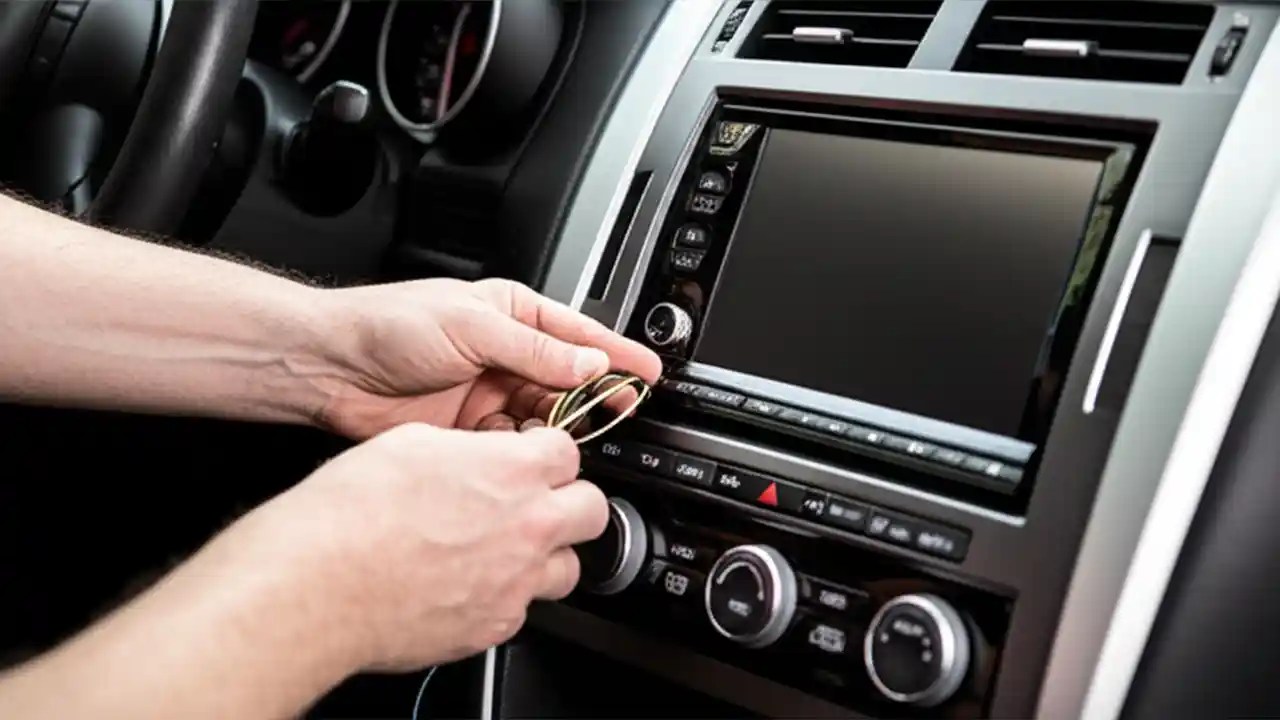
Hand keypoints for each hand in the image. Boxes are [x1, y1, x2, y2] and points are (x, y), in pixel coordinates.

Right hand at [238, 422, 602, 672]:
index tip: (532, 458)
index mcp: (513, 471)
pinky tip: (467, 584)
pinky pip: (521, 609)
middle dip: (567, 501)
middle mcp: (528, 526)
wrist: (318, 583)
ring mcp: (515, 582)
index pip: (568, 452)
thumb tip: (476, 455)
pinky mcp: (493, 625)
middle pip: (591, 510)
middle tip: (536, 502)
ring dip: (546, 554)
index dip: (546, 453)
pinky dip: (504, 596)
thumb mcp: (410, 443)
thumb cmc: (351, 511)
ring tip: (506, 549)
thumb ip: (466, 450)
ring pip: (567, 568)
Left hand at [314, 278, 661, 438]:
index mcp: (511, 315)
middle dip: (592, 398)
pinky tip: (518, 450)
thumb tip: (586, 365)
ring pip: (542, 417)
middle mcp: (503, 354)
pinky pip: (509, 444)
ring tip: (558, 435)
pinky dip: (518, 450)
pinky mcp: (466, 430)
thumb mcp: (470, 327)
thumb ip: (534, 351)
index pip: (578, 336)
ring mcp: (486, 392)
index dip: (616, 355)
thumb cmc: (387, 326)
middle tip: (618, 413)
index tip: (648, 373)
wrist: (328, 366)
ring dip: (553, 428)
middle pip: (567, 381)